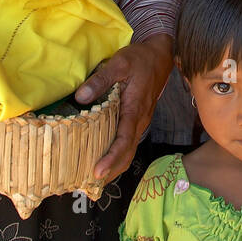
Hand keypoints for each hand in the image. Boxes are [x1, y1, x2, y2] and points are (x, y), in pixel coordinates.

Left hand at [74, 34, 173, 181]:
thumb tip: (81, 97)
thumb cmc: (139, 59)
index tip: (97, 172)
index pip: (124, 141)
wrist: (161, 56)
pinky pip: (128, 142)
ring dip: (114, 165)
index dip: (111, 158)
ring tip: (93, 178)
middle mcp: (139, 120)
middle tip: (89, 184)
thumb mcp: (119, 63)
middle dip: (111, 171)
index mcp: (134, 109)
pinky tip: (102, 157)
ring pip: (128, 150)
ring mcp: (140, 122)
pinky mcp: (137, 120)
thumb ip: (100, 79)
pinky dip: (117, 154)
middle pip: (127, 153)